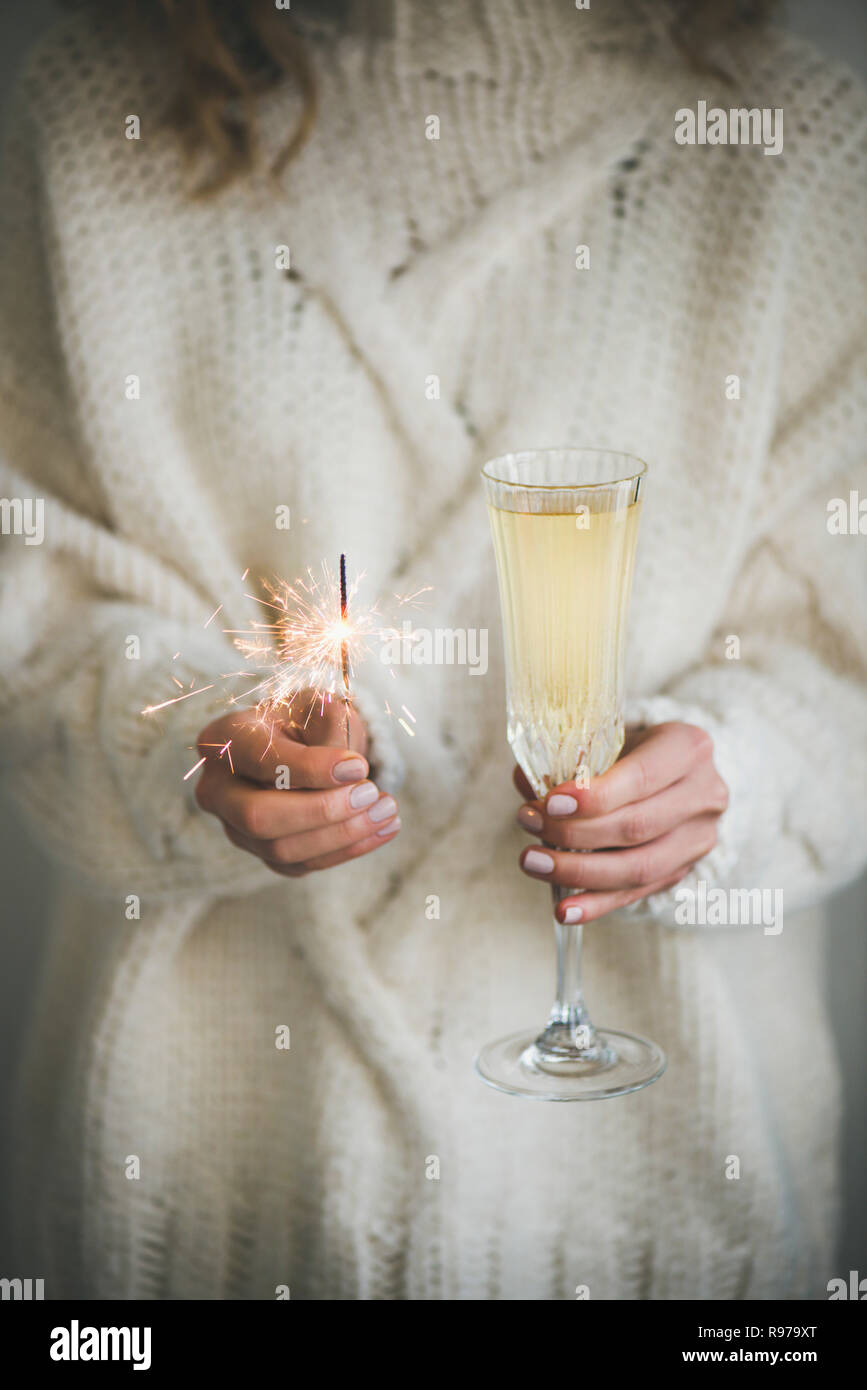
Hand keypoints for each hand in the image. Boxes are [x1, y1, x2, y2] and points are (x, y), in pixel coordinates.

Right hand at [194, 694, 399, 875]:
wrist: (310, 743)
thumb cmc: (310, 720)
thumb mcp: (322, 709)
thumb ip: (330, 735)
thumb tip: (348, 777)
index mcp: (226, 738)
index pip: (261, 760)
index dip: (311, 769)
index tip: (359, 766)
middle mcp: (219, 788)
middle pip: (258, 817)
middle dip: (321, 811)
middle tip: (371, 794)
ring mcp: (236, 828)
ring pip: (281, 849)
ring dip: (342, 834)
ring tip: (387, 810)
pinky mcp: (263, 854)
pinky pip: (302, 865)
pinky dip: (348, 849)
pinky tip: (383, 828)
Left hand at [515, 722, 727, 922]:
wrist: (676, 773)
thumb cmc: (634, 748)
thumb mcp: (611, 738)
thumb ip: (570, 758)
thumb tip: (527, 783)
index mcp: (688, 748)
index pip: (642, 778)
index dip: (595, 796)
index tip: (550, 804)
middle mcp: (704, 794)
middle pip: (637, 826)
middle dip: (575, 833)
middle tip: (528, 825)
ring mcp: (698, 838)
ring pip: (638, 867)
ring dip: (579, 871)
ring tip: (533, 863)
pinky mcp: (683, 870)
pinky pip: (637, 893)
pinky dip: (596, 904)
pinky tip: (564, 910)